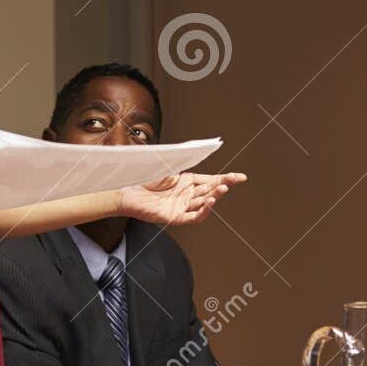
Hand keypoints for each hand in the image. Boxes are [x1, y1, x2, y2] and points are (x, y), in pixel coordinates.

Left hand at [118, 171, 245, 226]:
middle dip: (222, 186)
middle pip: (209, 191)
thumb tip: (197, 148)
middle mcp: (186, 195)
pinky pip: (192, 217)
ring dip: (214, 197)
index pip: (210, 180)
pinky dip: (203, 211)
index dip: (226, 179)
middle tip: (231, 182)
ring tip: (221, 190)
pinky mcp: (174, 217)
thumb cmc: (142, 178)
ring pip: (203, 204)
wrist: (125, 190)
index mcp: (186, 182)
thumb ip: (182, 161)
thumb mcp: (166, 166)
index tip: (241, 177)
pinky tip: (209, 203)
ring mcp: (181, 206)